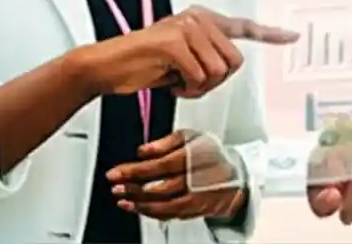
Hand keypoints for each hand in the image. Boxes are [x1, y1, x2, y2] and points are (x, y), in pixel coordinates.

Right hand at [79, 5, 298, 97]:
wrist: (109, 66)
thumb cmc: (146, 66)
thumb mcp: (183, 59)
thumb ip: (207, 55)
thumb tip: (229, 65)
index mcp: (202, 19)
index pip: (242, 27)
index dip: (269, 35)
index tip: (293, 37)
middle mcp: (198, 18)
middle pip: (234, 63)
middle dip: (214, 82)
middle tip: (188, 82)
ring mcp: (187, 28)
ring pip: (219, 72)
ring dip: (199, 87)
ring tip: (176, 80)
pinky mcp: (175, 43)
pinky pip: (200, 78)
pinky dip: (186, 89)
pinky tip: (168, 82)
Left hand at [106, 129, 247, 220]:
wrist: (235, 176)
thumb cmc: (209, 153)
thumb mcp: (191, 137)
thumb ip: (165, 142)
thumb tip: (143, 151)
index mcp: (193, 158)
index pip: (160, 165)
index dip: (135, 170)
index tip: (116, 172)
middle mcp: (195, 180)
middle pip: (159, 187)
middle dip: (133, 188)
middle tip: (115, 186)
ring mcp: (196, 198)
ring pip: (163, 205)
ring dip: (138, 203)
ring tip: (122, 198)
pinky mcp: (194, 211)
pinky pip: (169, 215)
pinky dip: (150, 212)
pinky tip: (136, 207)